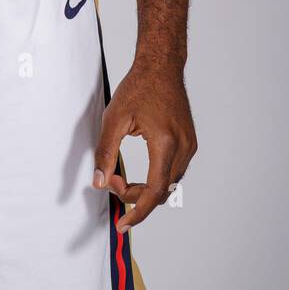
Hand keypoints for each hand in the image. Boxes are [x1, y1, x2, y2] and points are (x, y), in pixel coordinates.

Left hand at [92, 61, 196, 230]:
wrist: (161, 66)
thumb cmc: (137, 87)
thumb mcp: (114, 119)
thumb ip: (105, 152)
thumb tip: (98, 183)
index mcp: (165, 142)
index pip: (154, 191)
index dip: (138, 211)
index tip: (123, 223)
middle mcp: (183, 147)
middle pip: (161, 190)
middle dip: (135, 196)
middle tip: (111, 184)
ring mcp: (189, 145)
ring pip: (169, 183)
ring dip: (146, 188)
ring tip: (121, 179)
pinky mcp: (190, 142)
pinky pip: (174, 171)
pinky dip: (157, 178)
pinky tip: (140, 175)